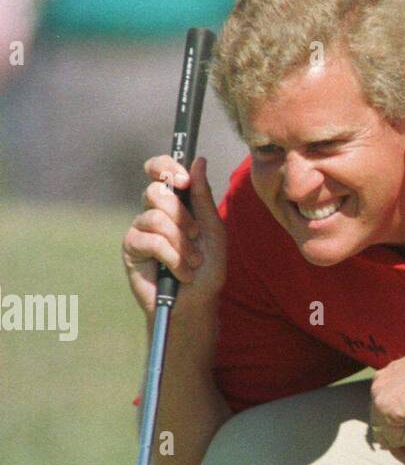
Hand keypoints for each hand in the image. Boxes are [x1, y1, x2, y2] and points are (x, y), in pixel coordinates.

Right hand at [122, 155, 226, 317]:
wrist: (196, 304)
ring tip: (192, 262)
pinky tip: (180, 272)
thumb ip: (204, 197)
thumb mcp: (213, 230)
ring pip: (155, 217)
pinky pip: (149, 240)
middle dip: (181, 215)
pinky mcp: (131, 248)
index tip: (183, 179)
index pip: (160, 170)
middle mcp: (154, 211)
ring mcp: (140, 229)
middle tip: (195, 235)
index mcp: (175, 202)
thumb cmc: (207, 269)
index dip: (166, 167)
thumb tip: (198, 160)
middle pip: (156, 191)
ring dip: (180, 243)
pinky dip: (171, 257)